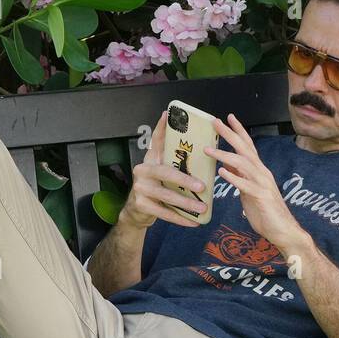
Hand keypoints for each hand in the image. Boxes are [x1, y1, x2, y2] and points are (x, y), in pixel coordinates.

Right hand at [119, 109, 209, 229]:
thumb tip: (197, 144)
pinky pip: (164, 213)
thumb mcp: (160, 170)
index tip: (167, 114)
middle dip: (185, 180)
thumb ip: (172, 158)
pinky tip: (193, 222)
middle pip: (165, 173)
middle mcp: (142, 171)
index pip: (155, 140)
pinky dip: (180, 218)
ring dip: (186, 203)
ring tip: (202, 208)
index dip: (161, 127)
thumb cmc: (155, 187)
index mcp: (150, 159)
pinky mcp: (141, 205)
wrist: (136, 212)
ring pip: (166, 195)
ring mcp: (140, 188)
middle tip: (202, 186)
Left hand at [205, 112, 305, 254]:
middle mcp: (262, 173)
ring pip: (243, 164)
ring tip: (208, 150)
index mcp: (258, 171)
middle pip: (244, 149)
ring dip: (225, 155)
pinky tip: (222, 172)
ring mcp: (262, 184)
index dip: (238, 131)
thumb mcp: (248, 193)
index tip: (228, 117)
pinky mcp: (261, 197)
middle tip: (215, 122)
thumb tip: (227, 168)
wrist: (283, 231)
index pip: (248, 146)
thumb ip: (240, 179)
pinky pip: (246, 185)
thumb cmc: (266, 213)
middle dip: (229, 134)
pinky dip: (234, 177)